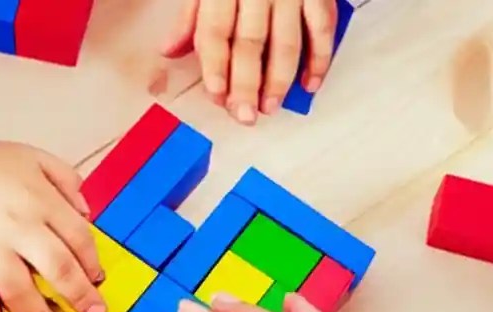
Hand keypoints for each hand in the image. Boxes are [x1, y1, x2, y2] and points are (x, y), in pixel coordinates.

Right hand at [0, 135, 106, 311]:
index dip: (92, 262)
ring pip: (20, 289)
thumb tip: (87, 215)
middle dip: (79, 295)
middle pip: (57, 266)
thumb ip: (66, 181)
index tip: (97, 280)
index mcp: (39, 200)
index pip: (77, 237)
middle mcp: (17, 226)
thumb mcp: (35, 157)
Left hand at [163, 0, 338, 121]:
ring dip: (279, 79)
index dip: (216, 64)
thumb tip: (169, 51)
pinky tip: (309, 84)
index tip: (217, 94)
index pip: (216, 29)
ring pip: (286, 40)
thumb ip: (190, 16)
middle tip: (244, 115)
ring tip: (269, 107)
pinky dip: (319, 58)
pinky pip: (322, 27)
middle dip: (247, 83)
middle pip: (251, 41)